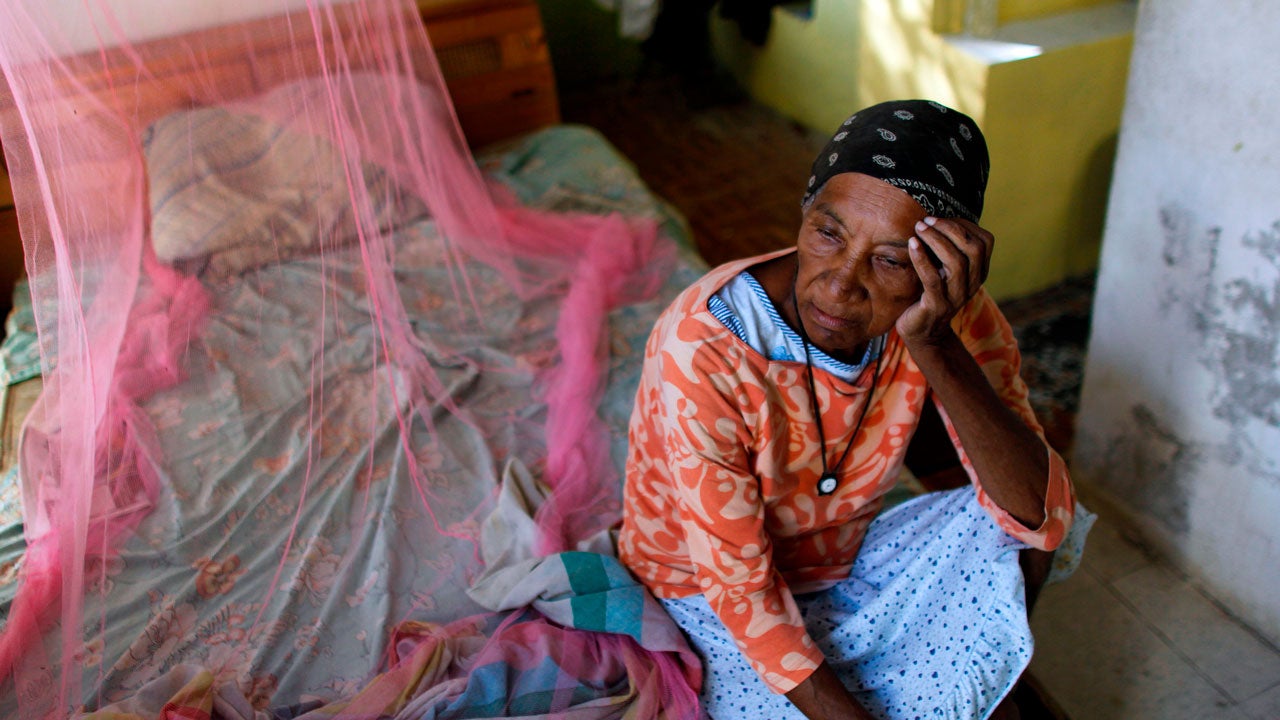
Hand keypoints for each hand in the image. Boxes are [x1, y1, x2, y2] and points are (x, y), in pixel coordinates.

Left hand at [896, 216, 993, 344]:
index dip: (965, 225)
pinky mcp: (936, 307)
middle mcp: (972, 284)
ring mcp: (956, 297)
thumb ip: (947, 249)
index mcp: (978, 273)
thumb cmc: (928, 293)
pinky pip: (932, 279)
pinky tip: (912, 244)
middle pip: (973, 249)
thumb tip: (937, 216)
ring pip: (956, 263)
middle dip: (950, 229)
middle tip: (926, 221)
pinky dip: (922, 258)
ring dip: (936, 240)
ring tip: (918, 229)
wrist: (922, 333)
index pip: (985, 241)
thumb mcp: (943, 269)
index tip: (941, 219)